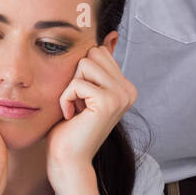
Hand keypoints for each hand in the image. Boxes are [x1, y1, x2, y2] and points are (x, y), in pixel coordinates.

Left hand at [45, 43, 136, 185]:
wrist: (69, 160)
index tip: (83, 100)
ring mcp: (121, 96)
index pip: (98, 52)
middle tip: (78, 104)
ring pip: (84, 65)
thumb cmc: (70, 128)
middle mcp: (129, 90)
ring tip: (76, 109)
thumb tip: (112, 34)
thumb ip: (99, 65)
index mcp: (126, 86)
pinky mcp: (108, 102)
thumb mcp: (84, 91)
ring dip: (70, 87)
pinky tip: (72, 117)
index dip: (81, 73)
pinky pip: (76, 83)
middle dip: (76, 77)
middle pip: (92, 54)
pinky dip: (66, 99)